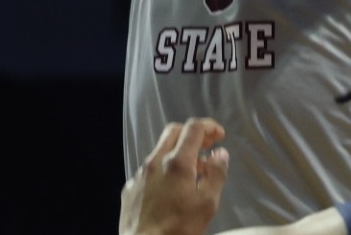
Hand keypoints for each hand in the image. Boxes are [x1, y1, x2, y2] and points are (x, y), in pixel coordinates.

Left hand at [119, 120, 229, 234]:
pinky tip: (170, 188)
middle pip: (173, 131)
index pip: (193, 128)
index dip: (209, 126)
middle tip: (207, 146)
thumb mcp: (207, 204)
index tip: (219, 135)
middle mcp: (154, 161)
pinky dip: (163, 170)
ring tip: (193, 170)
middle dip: (192, 133)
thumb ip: (216, 175)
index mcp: (176, 162)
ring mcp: (139, 174)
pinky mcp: (130, 188)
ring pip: (159, 150)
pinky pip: (148, 170)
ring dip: (178, 152)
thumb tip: (220, 153)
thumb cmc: (178, 228)